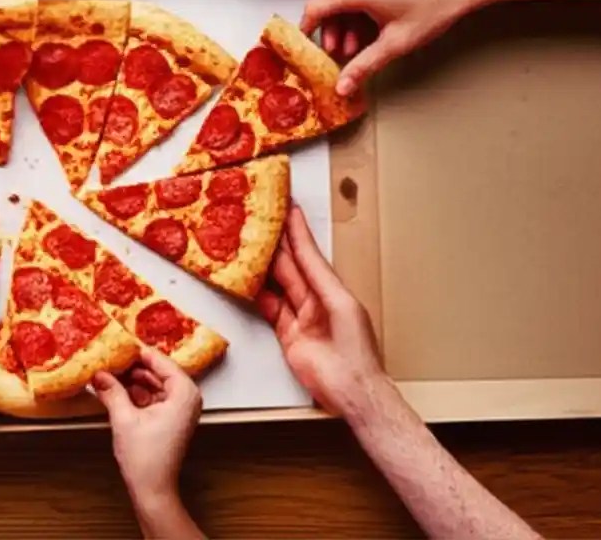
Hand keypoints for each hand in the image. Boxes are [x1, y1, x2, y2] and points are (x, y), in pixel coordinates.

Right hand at [93, 347, 201, 504]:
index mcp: (184, 393)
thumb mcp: (124, 418)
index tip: (119, 342)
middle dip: (133, 366)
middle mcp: (187, 398)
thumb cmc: (146, 459)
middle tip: (110, 358)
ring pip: (154, 384)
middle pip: (158, 371)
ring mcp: (180, 409)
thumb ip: (111, 391)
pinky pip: (153, 397)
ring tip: (109, 373)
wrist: (153, 490)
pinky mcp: (170, 419)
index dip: (138, 352)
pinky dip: (136, 393)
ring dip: (132, 380)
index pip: (160, 361)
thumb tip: (99, 374)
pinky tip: (116, 390)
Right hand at [256, 206, 386, 416]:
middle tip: (257, 220)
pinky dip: (257, 294)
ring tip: (245, 244)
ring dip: (262, 266)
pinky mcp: (288, 335)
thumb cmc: (355, 354)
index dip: (297, 230)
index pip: (308, 253)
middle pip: (289, 266)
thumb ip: (317, 276)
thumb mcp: (339, 305)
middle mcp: (316, 299)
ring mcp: (301, 317)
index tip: (287, 207)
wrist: (352, 392)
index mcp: (333, 289)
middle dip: (274, 243)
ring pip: (276, 284)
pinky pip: (269, 308)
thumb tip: (303, 249)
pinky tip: (246, 281)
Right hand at [301, 0, 485, 95]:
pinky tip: (372, 26)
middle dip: (332, 31)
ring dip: (346, 21)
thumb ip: (363, 66)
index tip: (306, 46)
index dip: (306, 30)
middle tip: (339, 53)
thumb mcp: (395, 43)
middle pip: (329, 3)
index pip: (314, 8)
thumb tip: (343, 85)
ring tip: (358, 44)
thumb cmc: (436, 4)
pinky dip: (358, 8)